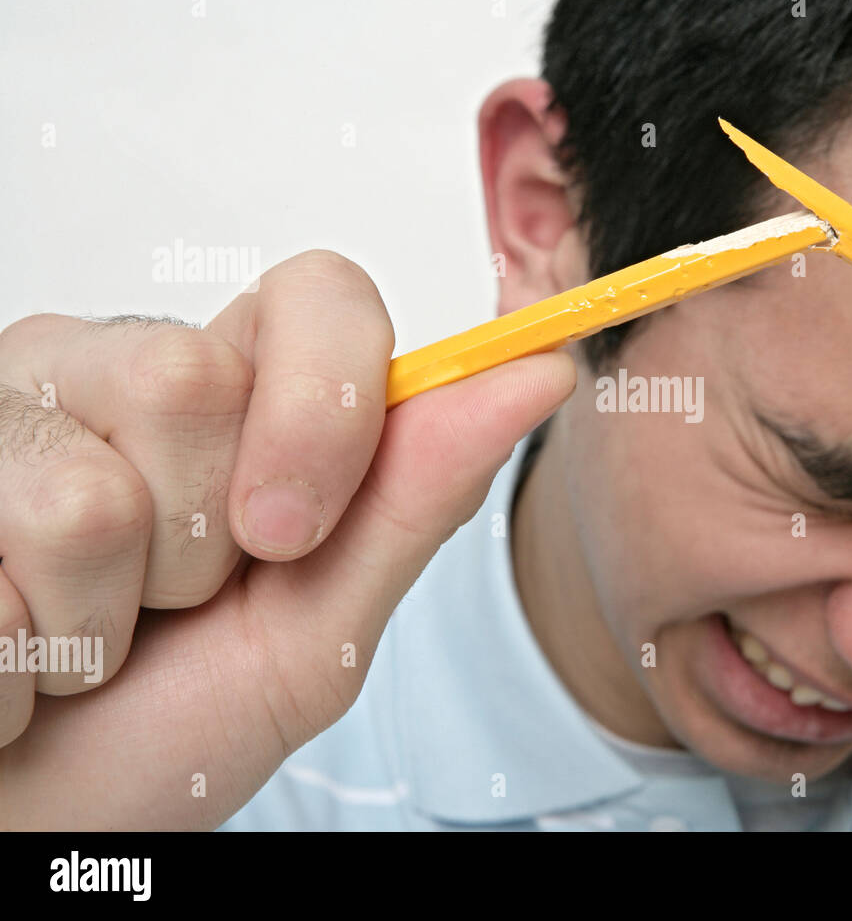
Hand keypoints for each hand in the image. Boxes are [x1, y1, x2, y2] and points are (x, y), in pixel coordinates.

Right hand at [0, 250, 574, 827]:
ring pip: (92, 485)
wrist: (35, 816)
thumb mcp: (318, 628)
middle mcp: (118, 370)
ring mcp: (10, 406)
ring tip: (83, 637)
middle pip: (192, 377)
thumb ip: (416, 497)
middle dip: (198, 544)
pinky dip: (23, 648)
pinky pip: (6, 537)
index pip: (318, 293)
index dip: (322, 403)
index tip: (292, 532)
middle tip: (165, 606)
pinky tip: (11, 650)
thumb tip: (539, 371)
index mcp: (239, 396)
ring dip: (104, 612)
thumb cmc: (168, 725)